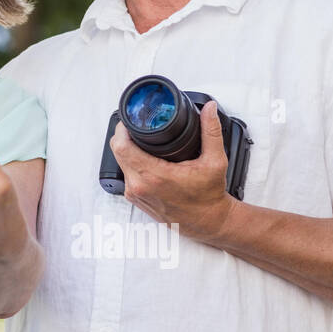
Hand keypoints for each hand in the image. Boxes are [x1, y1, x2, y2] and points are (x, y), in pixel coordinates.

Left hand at [110, 99, 235, 242]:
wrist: (208, 222)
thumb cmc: (209, 196)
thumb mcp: (215, 161)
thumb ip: (211, 131)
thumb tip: (209, 109)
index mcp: (154, 176)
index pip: (121, 146)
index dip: (122, 129)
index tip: (131, 120)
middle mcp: (139, 186)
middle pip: (118, 152)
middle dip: (124, 136)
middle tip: (138, 127)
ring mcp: (135, 194)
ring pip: (120, 163)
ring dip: (127, 150)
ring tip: (142, 141)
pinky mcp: (135, 198)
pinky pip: (126, 175)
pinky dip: (131, 164)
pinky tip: (144, 158)